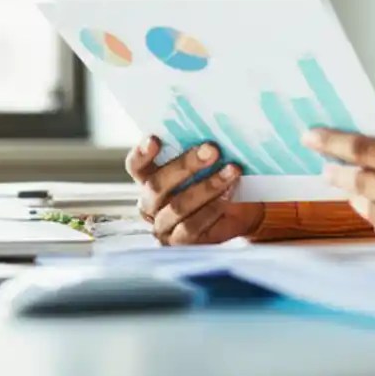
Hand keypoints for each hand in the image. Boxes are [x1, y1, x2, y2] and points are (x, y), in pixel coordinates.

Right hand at [125, 136, 264, 245]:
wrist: (238, 211)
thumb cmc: (213, 178)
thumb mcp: (203, 163)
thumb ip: (196, 151)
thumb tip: (208, 132)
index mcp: (147, 179)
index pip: (136, 166)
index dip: (142, 154)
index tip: (156, 139)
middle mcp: (149, 204)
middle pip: (158, 186)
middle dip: (186, 166)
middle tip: (212, 149)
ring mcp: (163, 225)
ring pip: (179, 206)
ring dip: (208, 187)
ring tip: (231, 170)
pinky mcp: (180, 243)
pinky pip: (193, 226)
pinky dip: (213, 207)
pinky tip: (229, 193)